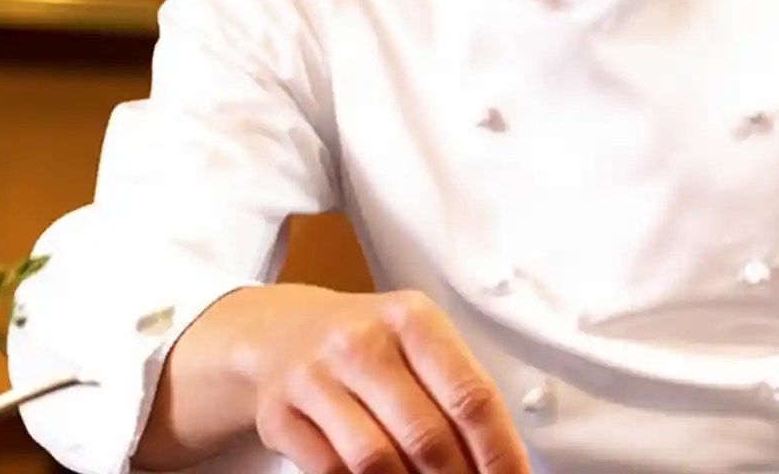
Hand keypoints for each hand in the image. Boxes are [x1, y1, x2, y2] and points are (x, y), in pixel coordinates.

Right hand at [235, 284, 531, 473]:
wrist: (281, 334)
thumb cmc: (367, 344)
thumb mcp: (416, 342)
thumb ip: (456, 391)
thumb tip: (497, 463)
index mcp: (410, 319)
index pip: (470, 397)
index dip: (499, 453)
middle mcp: (360, 342)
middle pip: (427, 437)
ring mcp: (313, 377)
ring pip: (377, 462)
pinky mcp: (279, 414)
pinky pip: (330, 472)